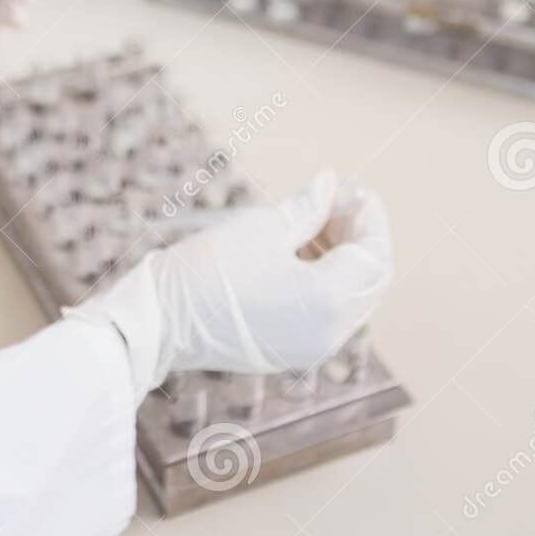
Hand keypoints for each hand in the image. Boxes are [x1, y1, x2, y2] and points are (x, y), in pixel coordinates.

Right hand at [70, 171, 393, 399]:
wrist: (160, 322)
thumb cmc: (208, 271)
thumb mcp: (263, 228)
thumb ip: (309, 207)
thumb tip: (331, 184)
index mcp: (328, 300)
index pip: (374, 256)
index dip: (370, 219)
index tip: (353, 190)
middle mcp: (330, 332)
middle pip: (368, 280)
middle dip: (358, 237)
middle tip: (333, 201)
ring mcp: (311, 347)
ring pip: (350, 298)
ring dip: (341, 257)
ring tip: (311, 221)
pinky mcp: (291, 351)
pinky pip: (327, 313)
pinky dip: (324, 280)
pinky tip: (299, 251)